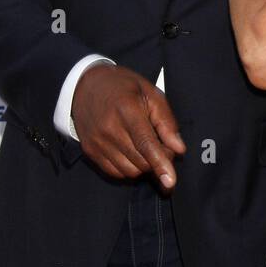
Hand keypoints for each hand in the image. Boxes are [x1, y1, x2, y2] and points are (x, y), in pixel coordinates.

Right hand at [71, 64, 186, 189]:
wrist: (87, 84)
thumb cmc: (123, 87)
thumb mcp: (151, 94)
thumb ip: (166, 122)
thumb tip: (179, 149)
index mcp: (127, 110)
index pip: (146, 144)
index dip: (160, 164)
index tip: (171, 182)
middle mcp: (109, 128)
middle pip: (141, 161)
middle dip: (158, 160)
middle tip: (161, 144)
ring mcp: (97, 142)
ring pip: (129, 171)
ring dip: (143, 165)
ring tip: (144, 146)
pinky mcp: (90, 151)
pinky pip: (115, 172)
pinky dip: (128, 168)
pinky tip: (130, 151)